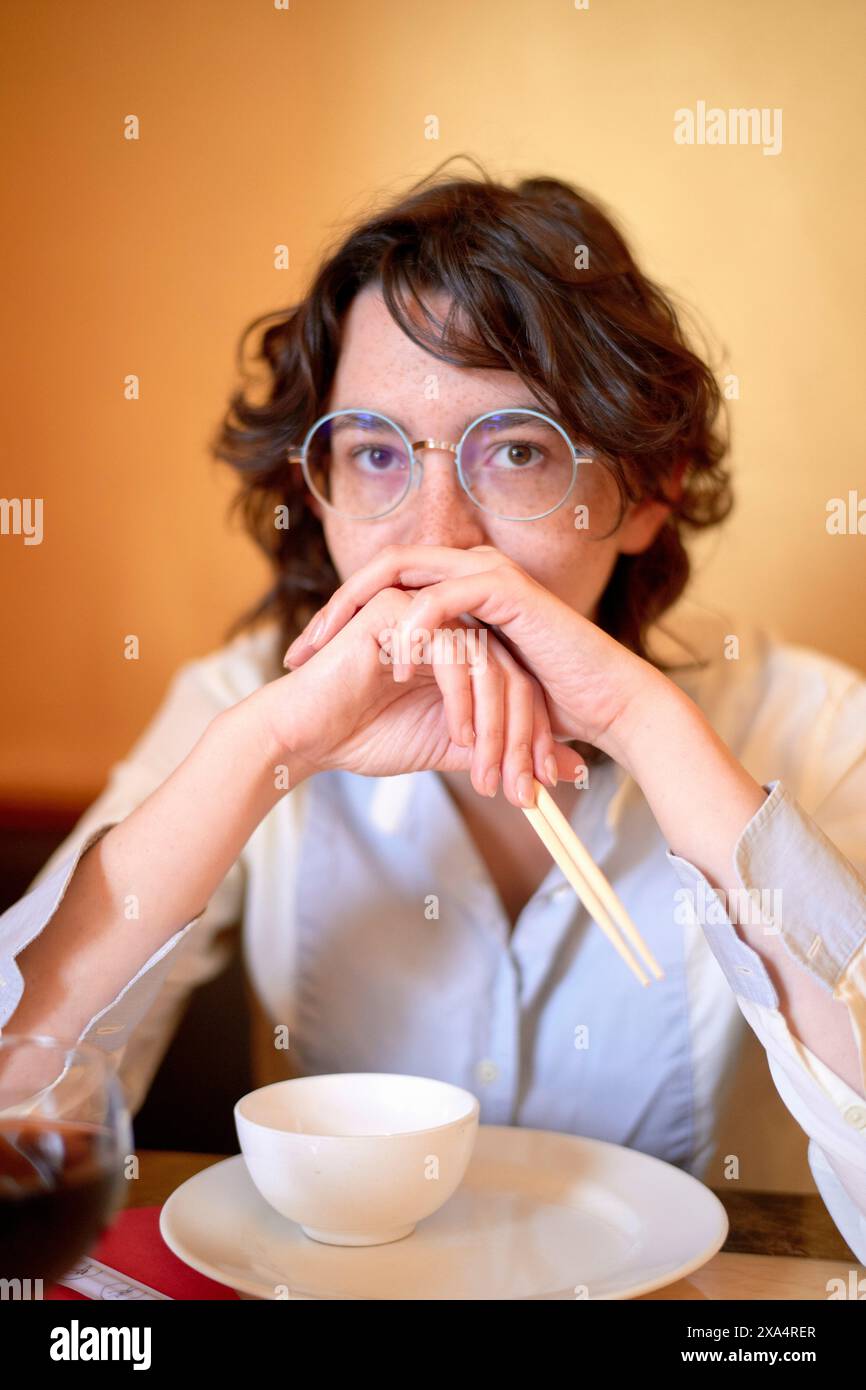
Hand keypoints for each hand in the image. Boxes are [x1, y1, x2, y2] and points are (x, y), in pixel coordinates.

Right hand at [268, 584, 584, 802]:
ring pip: (487, 661)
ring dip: (492, 726)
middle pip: (511, 670)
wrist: (308, 736)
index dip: (533, 734)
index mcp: (462, 648)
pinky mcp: (396, 609)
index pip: (518, 681)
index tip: (540, 785)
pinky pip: (450, 649)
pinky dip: (459, 698)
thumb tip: (566, 772)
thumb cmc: (369, 736)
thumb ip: (502, 748)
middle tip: (519, 788)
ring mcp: (423, 609)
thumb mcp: (451, 747)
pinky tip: (453, 734)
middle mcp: (449, 622)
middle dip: (519, 736)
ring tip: (482, 771)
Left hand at [283, 544, 654, 753]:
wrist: (608, 708)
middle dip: (333, 609)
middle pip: (380, 569)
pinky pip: (440, 598)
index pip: (385, 587)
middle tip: (299, 652)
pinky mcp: (505, 589)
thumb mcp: (474, 691)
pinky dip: (412, 627)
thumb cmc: (549, 707)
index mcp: (460, 587)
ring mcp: (487, 572)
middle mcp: (470, 568)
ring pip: (400, 572)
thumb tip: (385, 698)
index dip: (339, 618)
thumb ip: (437, 681)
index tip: (304, 659)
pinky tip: (393, 661)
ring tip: (327, 652)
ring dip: (359, 612)